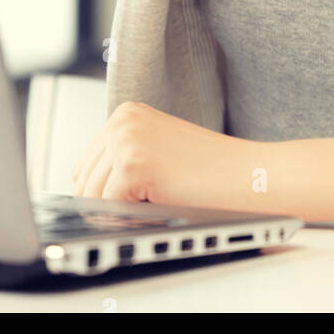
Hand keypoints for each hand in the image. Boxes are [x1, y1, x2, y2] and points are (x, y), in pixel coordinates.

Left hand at [70, 101, 263, 211]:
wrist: (248, 176)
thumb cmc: (210, 172)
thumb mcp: (158, 152)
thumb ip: (122, 160)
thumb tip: (84, 192)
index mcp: (127, 113)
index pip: (87, 166)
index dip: (104, 193)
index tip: (124, 204)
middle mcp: (123, 120)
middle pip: (85, 183)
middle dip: (110, 204)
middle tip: (150, 205)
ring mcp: (126, 139)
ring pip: (94, 198)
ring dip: (122, 211)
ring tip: (159, 202)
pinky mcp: (132, 165)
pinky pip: (109, 210)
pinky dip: (130, 219)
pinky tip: (161, 205)